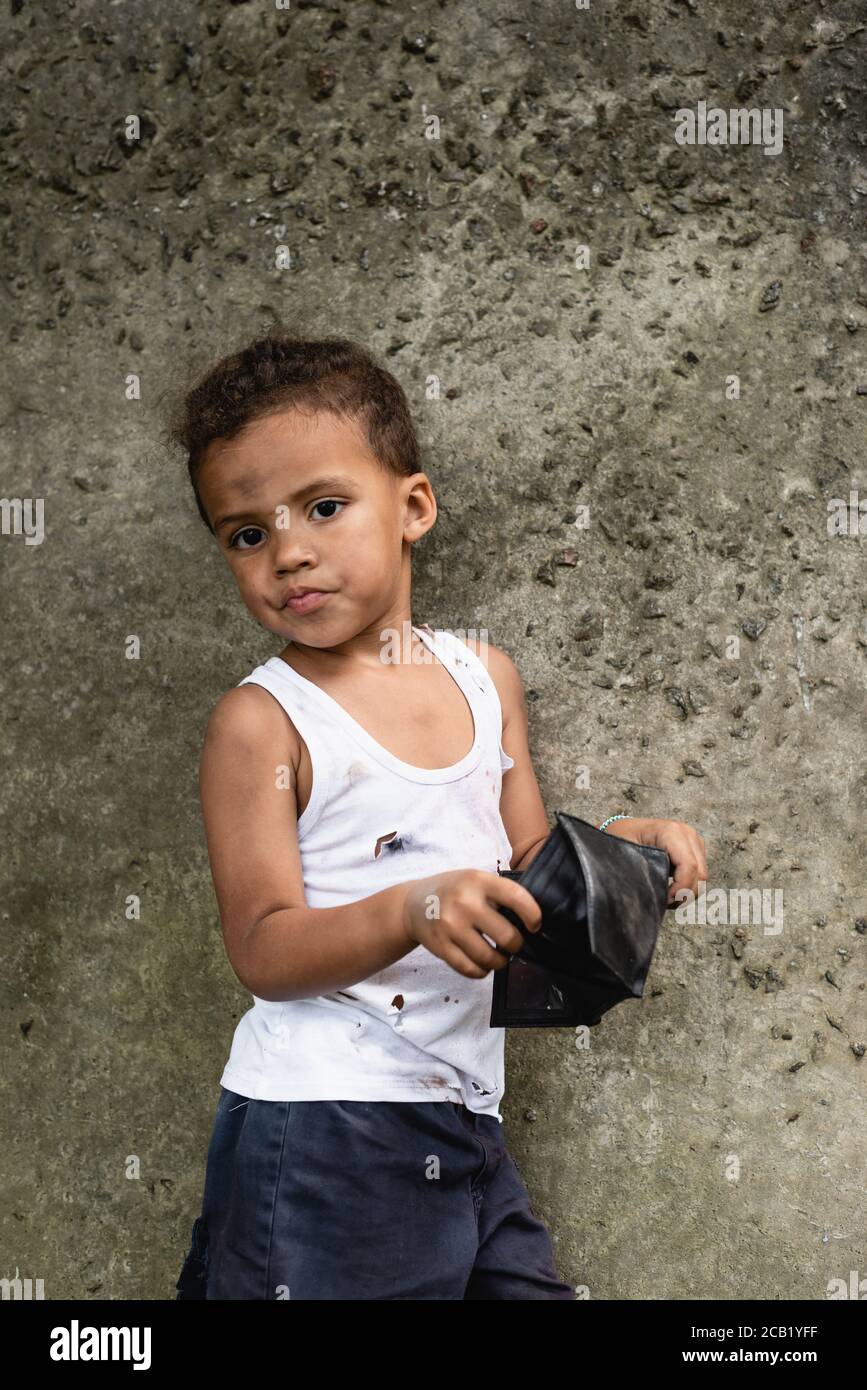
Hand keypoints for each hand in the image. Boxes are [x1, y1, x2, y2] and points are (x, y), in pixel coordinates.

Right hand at [402, 868, 541, 977]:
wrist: (413, 903)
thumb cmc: (453, 891)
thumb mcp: (475, 879)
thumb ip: (499, 894)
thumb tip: (529, 921)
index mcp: (478, 881)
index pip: (516, 897)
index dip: (533, 915)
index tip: (535, 925)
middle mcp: (465, 902)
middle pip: (506, 936)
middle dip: (516, 945)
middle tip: (513, 944)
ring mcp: (451, 926)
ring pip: (489, 957)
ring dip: (500, 962)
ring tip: (500, 957)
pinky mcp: (441, 946)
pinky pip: (470, 969)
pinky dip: (482, 971)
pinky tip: (483, 965)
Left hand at [602, 817, 706, 907]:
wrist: (622, 830)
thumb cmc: (621, 839)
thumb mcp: (626, 854)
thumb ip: (642, 871)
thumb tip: (656, 896)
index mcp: (671, 831)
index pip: (689, 866)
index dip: (680, 889)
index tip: (665, 900)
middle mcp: (687, 833)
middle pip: (700, 874)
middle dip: (684, 894)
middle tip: (664, 902)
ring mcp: (693, 840)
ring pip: (702, 877)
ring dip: (687, 892)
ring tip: (666, 897)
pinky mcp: (694, 849)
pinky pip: (699, 875)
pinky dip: (688, 887)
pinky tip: (671, 890)